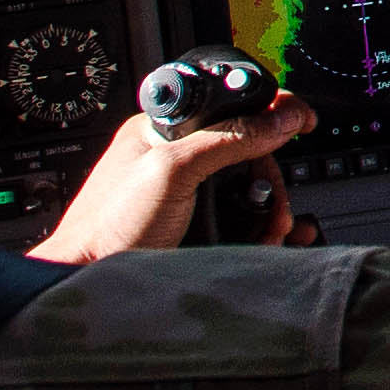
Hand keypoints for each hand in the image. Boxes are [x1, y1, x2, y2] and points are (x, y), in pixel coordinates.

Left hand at [28, 93, 321, 260]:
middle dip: (271, 179)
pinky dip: (265, 228)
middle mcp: (178, 159)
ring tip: (271, 231)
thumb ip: (228, 139)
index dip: (270, 110)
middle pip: (248, 152)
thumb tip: (278, 119)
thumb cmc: (107, 226)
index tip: (302, 121)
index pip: (230, 105)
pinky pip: (242, 219)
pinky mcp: (195, 227)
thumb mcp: (172, 172)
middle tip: (276, 203)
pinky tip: (276, 238)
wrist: (87, 284)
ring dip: (271, 209)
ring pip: (248, 190)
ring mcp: (188, 195)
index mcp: (164, 131)